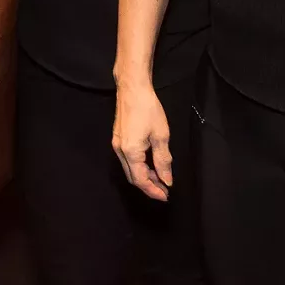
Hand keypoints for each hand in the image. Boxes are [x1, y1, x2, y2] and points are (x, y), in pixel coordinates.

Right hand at [112, 80, 172, 200]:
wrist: (132, 88)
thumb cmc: (148, 109)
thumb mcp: (161, 136)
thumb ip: (163, 161)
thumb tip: (166, 180)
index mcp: (130, 152)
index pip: (140, 180)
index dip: (153, 191)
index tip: (166, 196)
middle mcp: (120, 151)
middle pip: (133, 177)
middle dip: (148, 186)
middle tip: (164, 190)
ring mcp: (117, 144)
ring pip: (130, 169)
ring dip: (144, 176)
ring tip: (160, 178)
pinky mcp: (118, 138)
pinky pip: (128, 159)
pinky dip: (139, 166)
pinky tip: (150, 164)